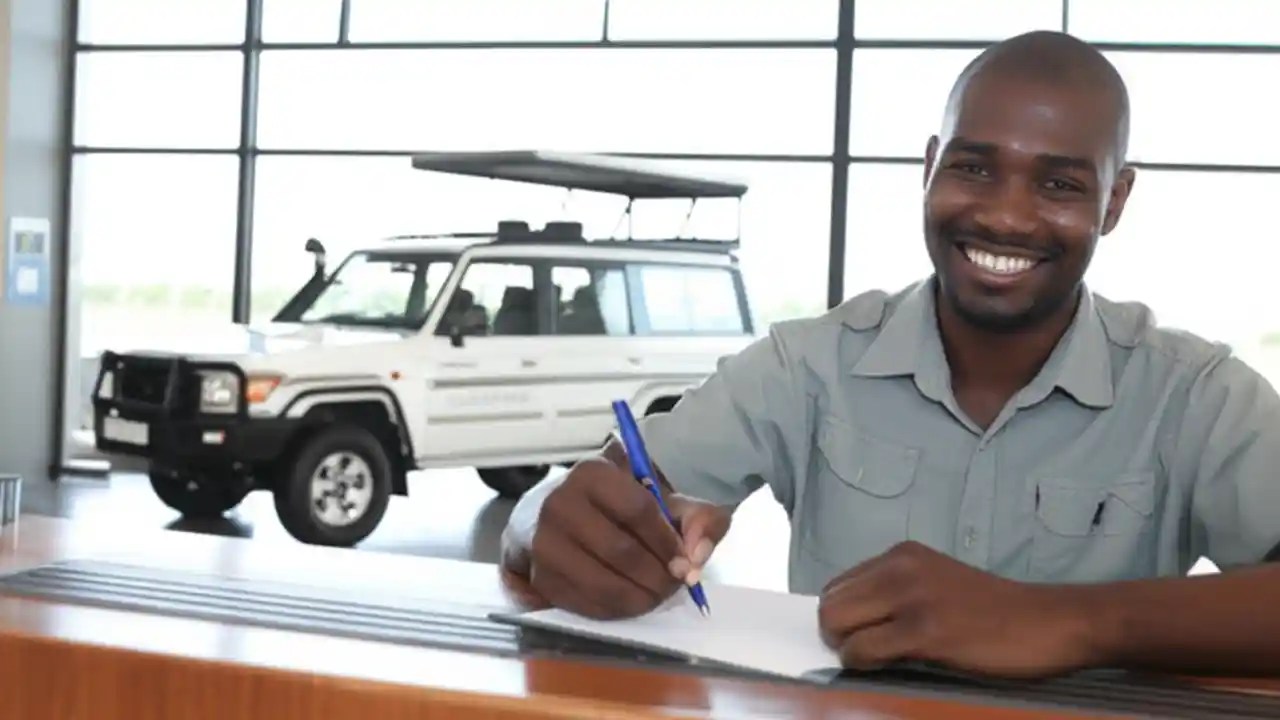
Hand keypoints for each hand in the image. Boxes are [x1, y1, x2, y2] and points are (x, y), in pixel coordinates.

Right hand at [511, 457, 730, 618]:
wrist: (559, 519)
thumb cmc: (618, 508)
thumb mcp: (663, 501)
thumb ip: (698, 518)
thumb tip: (699, 555)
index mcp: (592, 474)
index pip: (639, 510)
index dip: (668, 541)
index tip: (684, 560)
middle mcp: (559, 504)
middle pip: (621, 551)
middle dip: (657, 575)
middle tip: (674, 584)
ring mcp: (543, 544)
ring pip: (603, 584)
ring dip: (640, 598)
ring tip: (656, 595)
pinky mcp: (539, 578)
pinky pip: (586, 605)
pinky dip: (617, 610)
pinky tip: (630, 600)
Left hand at [817, 541, 1096, 678]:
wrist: (1048, 622)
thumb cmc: (993, 613)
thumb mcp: (936, 585)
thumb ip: (894, 593)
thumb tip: (846, 622)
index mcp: (901, 554)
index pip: (837, 585)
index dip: (840, 617)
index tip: (854, 636)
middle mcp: (900, 567)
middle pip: (830, 605)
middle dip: (837, 634)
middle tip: (866, 653)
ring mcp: (910, 597)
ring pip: (837, 625)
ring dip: (848, 649)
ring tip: (881, 659)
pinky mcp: (923, 630)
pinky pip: (862, 650)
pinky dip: (863, 664)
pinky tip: (892, 665)